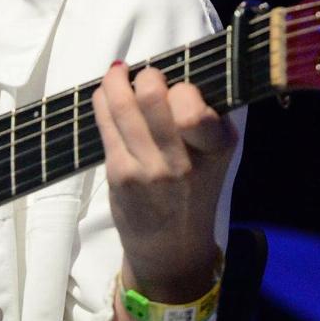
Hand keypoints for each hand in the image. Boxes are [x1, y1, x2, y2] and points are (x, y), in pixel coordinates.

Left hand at [92, 60, 236, 300]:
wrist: (172, 246)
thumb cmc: (193, 192)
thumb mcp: (214, 156)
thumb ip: (203, 118)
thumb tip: (169, 74)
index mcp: (216, 147)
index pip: (193, 106)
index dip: (181, 88)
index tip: (177, 88)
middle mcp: (183, 160)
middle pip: (154, 98)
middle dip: (146, 77)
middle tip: (145, 77)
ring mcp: (148, 169)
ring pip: (123, 106)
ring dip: (116, 81)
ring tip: (118, 74)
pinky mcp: (121, 174)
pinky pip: (106, 124)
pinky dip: (103, 101)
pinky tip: (105, 95)